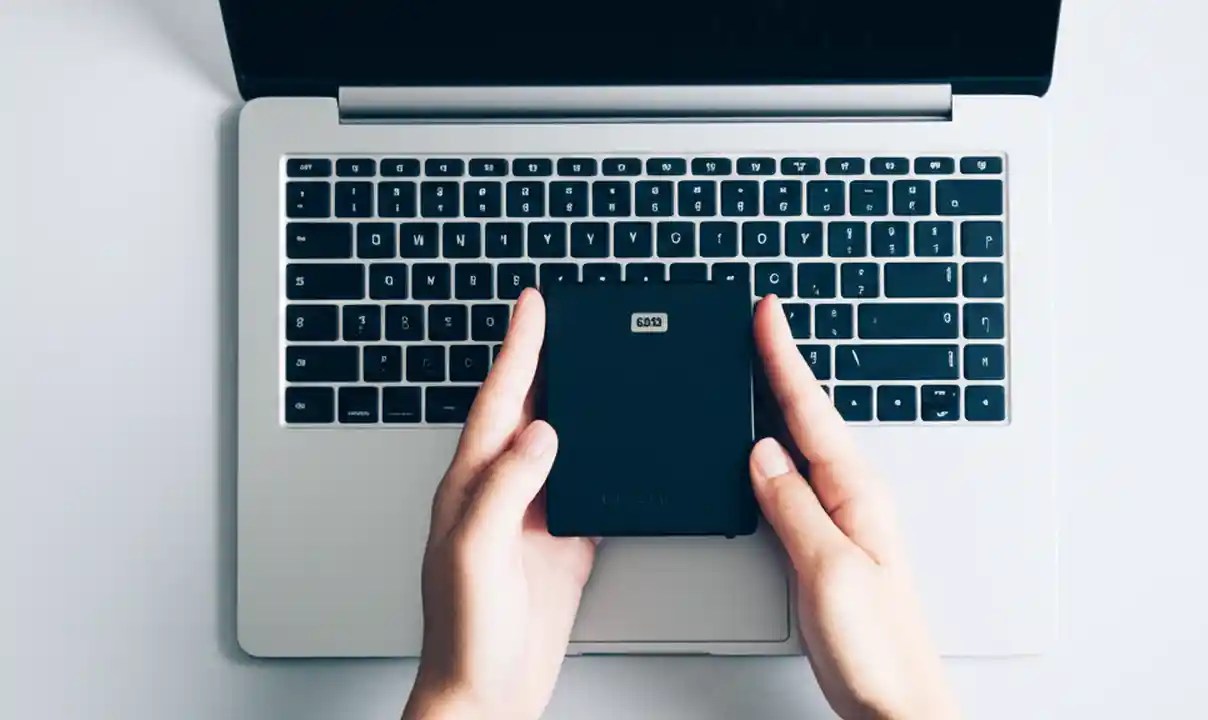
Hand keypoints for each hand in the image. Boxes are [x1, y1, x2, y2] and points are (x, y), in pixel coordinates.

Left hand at [403, 289, 594, 719]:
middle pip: (527, 410)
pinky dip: (602, 461)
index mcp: (471, 485)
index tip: (534, 306)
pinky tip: (614, 448)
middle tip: (564, 318)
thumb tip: (540, 432)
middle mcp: (500, 493)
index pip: (499, 401)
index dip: (518, 349)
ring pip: (557, 444)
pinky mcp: (561, 545)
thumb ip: (505, 489)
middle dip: (544, 361)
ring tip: (594, 366)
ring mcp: (532, 518)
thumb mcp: (478, 553)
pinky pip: (586, 490)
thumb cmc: (463, 634)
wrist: (486, 694)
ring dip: (575, 404)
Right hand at [750, 296, 960, 719]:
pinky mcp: (830, 542)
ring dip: (781, 403)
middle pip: (808, 416)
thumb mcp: (827, 570)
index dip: (783, 358)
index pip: (810, 409)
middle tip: (757, 325)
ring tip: (760, 367)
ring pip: (803, 444)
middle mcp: (853, 497)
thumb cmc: (875, 647)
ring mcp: (844, 519)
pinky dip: (780, 449)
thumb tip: (762, 453)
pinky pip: (799, 479)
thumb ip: (793, 507)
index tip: (767, 314)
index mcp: (855, 493)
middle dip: (781, 367)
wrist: (898, 702)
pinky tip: (771, 447)